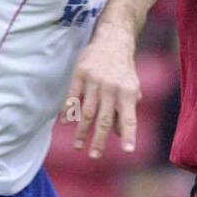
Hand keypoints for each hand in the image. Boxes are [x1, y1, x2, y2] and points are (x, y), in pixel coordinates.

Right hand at [67, 24, 140, 158]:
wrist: (113, 40)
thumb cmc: (124, 69)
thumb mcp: (132, 87)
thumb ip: (127, 109)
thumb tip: (118, 132)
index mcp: (128, 92)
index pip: (129, 118)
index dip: (128, 134)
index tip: (128, 151)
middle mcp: (111, 87)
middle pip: (104, 119)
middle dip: (99, 140)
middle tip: (94, 156)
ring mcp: (94, 80)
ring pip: (87, 111)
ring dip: (82, 131)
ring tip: (79, 146)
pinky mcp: (80, 73)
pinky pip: (72, 96)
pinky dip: (68, 111)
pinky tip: (64, 123)